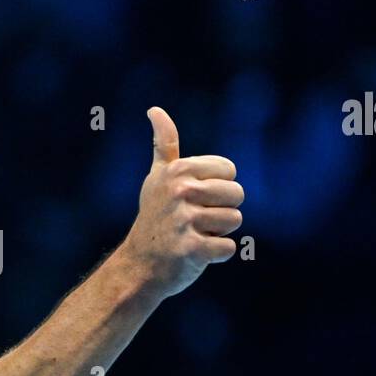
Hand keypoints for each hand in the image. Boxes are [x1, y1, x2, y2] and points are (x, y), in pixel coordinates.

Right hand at [119, 106, 243, 299]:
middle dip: (222, 211)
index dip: (217, 189)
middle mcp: (180, 192)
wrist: (139, 265)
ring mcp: (185, 221)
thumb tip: (155, 109)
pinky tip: (195, 254)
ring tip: (193, 236)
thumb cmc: (154, 218)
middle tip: (193, 222)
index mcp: (178, 170)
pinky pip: (228, 248)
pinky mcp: (192, 249)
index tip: (193, 200)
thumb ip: (164, 144)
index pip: (229, 171)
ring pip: (235, 221)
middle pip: (237, 195)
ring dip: (219, 233)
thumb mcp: (157, 178)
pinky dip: (217, 255)